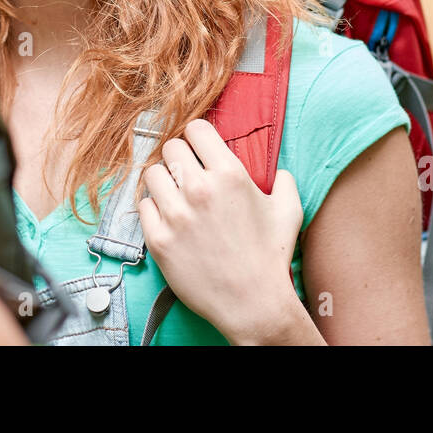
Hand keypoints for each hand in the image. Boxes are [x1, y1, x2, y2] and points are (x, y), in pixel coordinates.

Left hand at [136, 118, 307, 344]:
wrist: (252, 303)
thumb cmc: (271, 257)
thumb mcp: (289, 211)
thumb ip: (284, 181)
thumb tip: (278, 172)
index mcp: (230, 174)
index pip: (196, 128)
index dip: (198, 137)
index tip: (199, 148)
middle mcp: (199, 189)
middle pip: (171, 147)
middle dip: (179, 157)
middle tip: (187, 173)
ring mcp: (175, 214)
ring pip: (152, 173)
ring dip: (163, 181)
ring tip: (175, 195)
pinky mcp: (158, 239)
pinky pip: (143, 205)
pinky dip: (153, 209)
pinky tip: (168, 218)